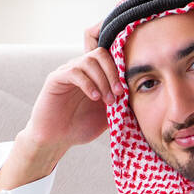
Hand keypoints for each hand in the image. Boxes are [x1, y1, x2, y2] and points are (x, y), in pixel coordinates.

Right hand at [23, 19, 121, 151]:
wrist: (56, 140)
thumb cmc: (79, 128)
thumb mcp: (108, 116)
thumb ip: (120, 103)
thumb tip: (138, 96)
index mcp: (94, 75)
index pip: (109, 57)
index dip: (121, 66)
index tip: (128, 88)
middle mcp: (80, 69)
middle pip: (101, 54)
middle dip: (113, 73)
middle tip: (118, 94)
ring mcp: (67, 72)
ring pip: (89, 61)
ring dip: (102, 80)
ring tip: (107, 101)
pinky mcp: (56, 78)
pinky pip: (74, 71)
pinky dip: (88, 84)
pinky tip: (94, 98)